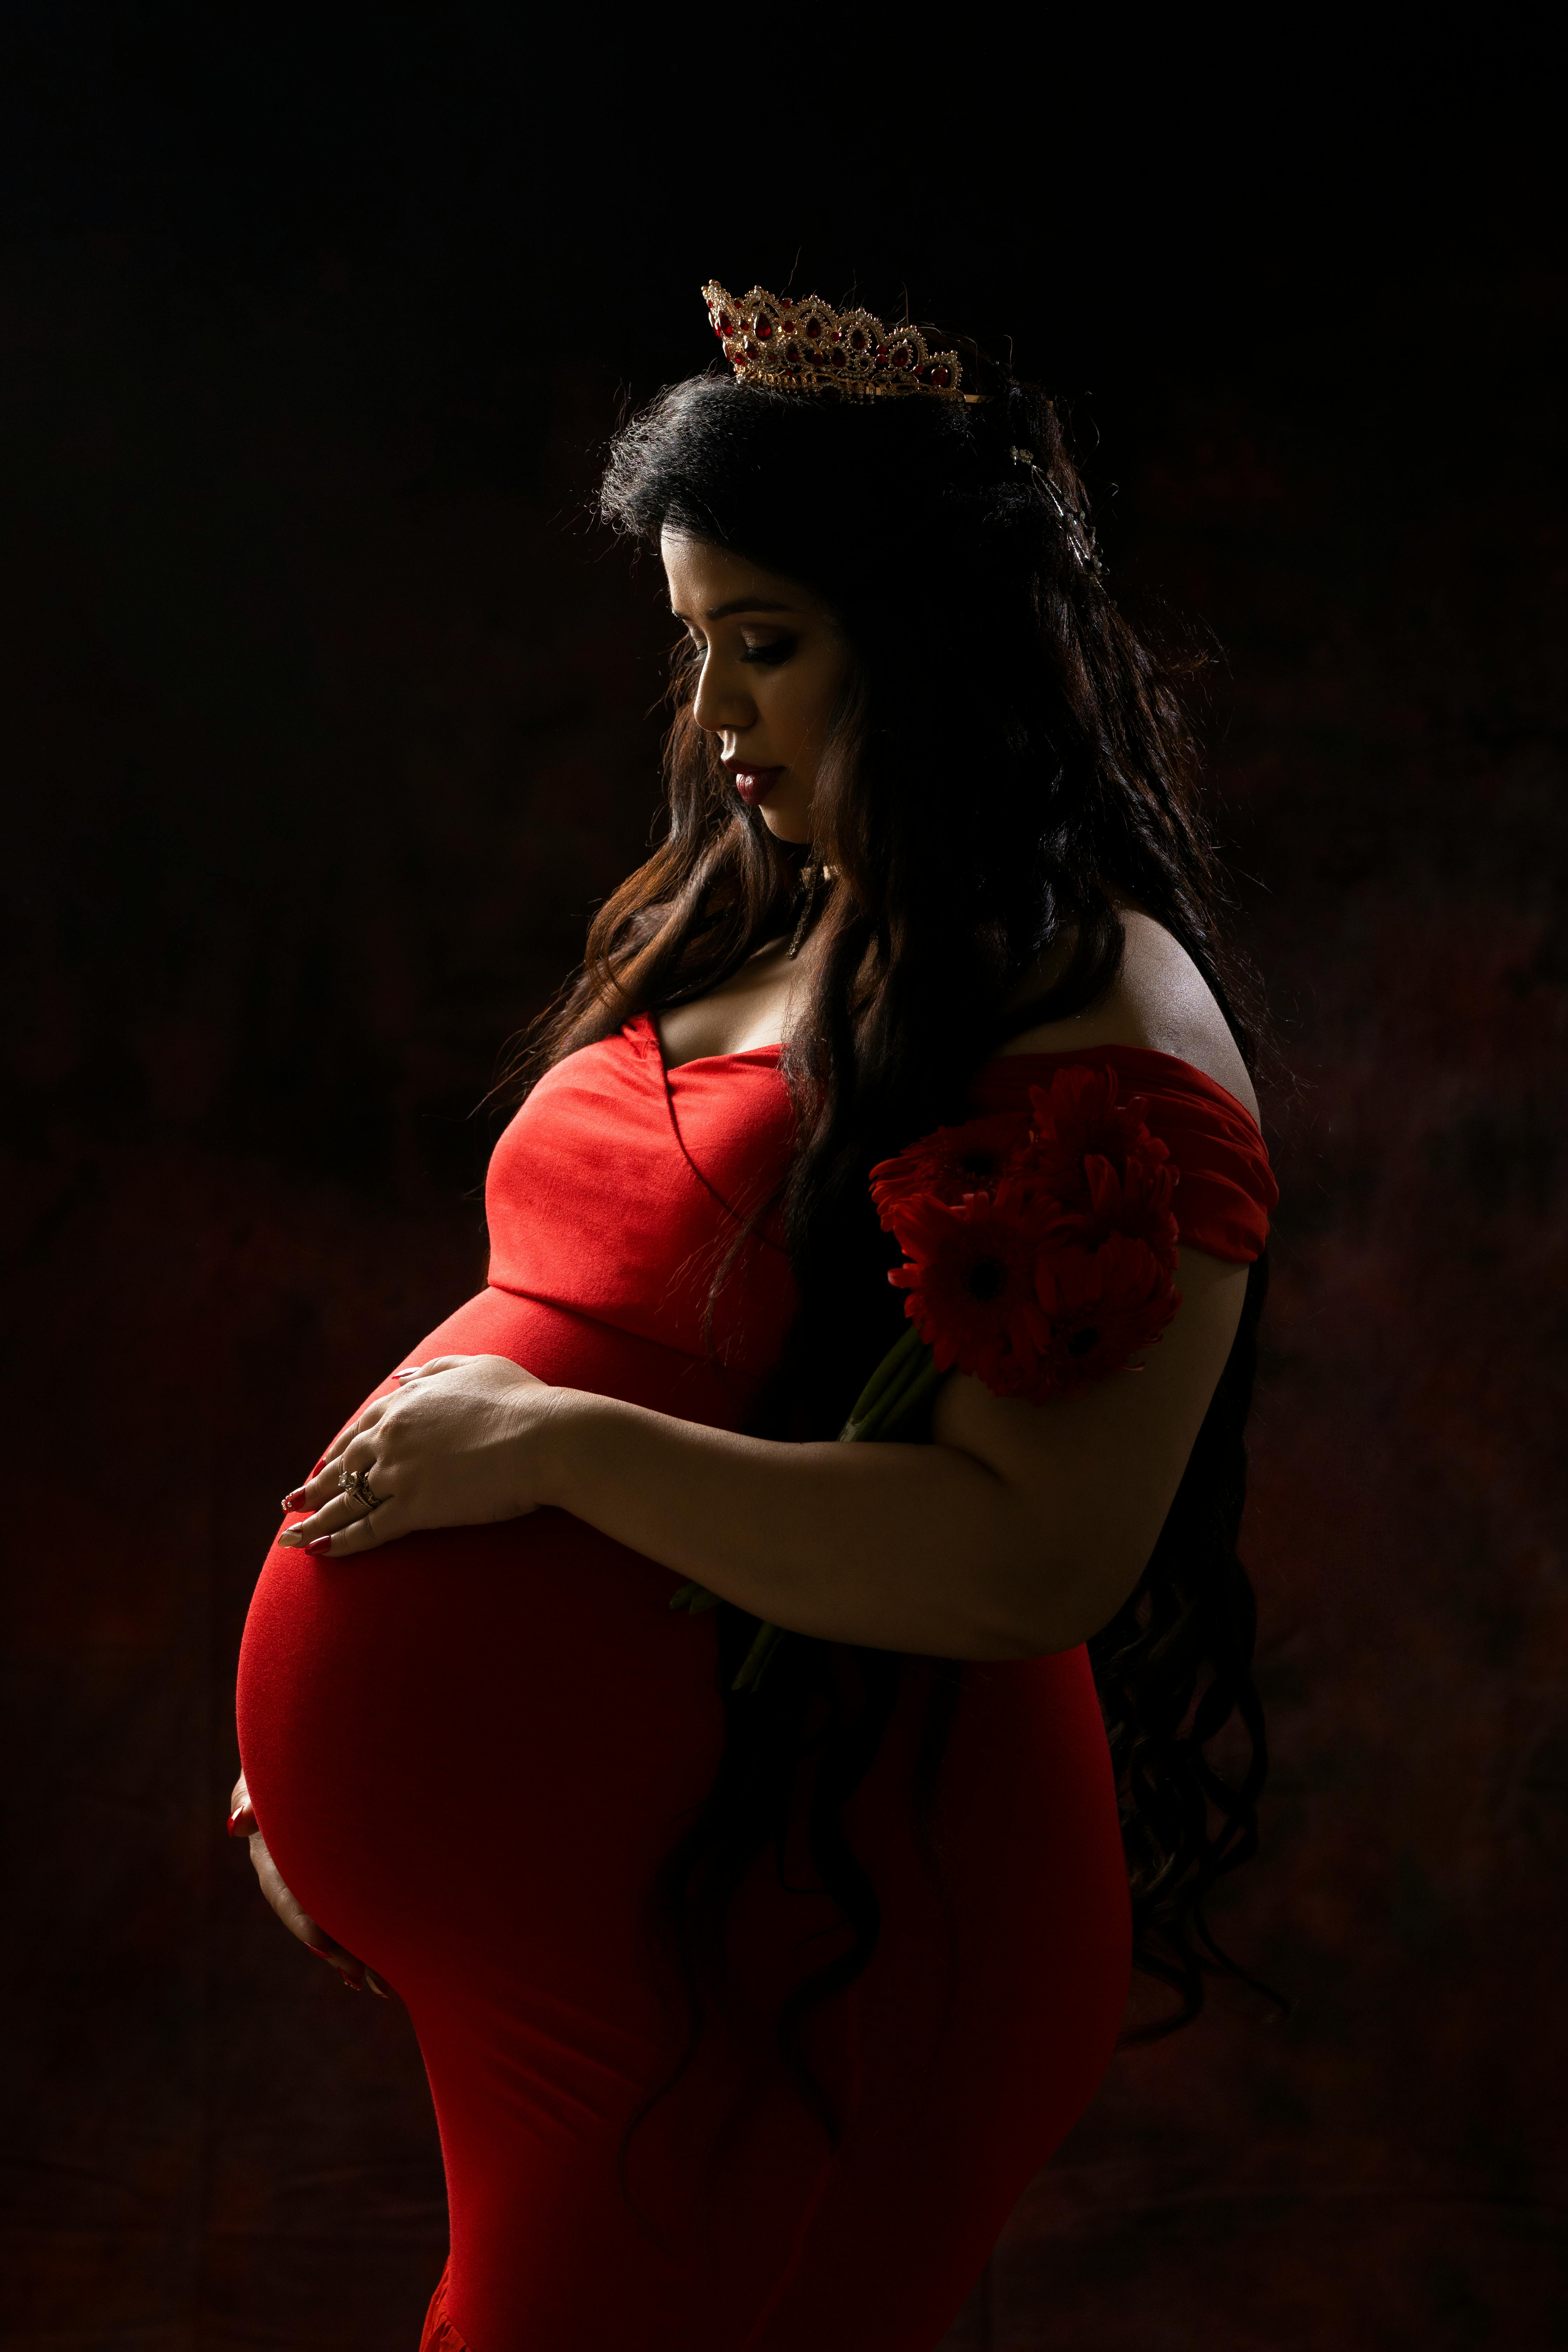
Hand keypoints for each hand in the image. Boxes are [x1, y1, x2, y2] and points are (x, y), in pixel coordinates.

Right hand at [226, 1771, 388, 1996]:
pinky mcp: (330, 1875)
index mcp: (269, 1847)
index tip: (324, 1946)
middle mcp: (285, 1867)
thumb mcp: (268, 1769)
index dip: (303, 1917)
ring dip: (353, 1952)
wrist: (311, 1747)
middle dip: (337, 1948)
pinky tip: (374, 1968)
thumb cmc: (287, 1755)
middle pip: (309, 1916)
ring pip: (327, 1920)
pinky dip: (358, 1936)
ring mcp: (306, 1874)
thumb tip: (237, 1826)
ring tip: (382, 1984)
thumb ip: (253, 1798)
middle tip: (366, 1977)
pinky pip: (342, 1909)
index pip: (283, 1888)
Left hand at [276, 1353, 561, 1559]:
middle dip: (315, 1489)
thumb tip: (399, 1380)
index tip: (321, 1467)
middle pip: (343, 1468)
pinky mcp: (414, 1508)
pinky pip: (368, 1530)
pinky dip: (341, 1542)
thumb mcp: (474, 1367)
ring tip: (291, 1538)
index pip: (359, 1431)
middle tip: (293, 1505)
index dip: (337, 1452)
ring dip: (315, 1521)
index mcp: (405, 1403)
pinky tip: (322, 1552)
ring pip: (347, 1502)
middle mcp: (392, 1437)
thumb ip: (432, 1372)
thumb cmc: (520, 1400)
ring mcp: (399, 1474)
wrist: (544, 1437)